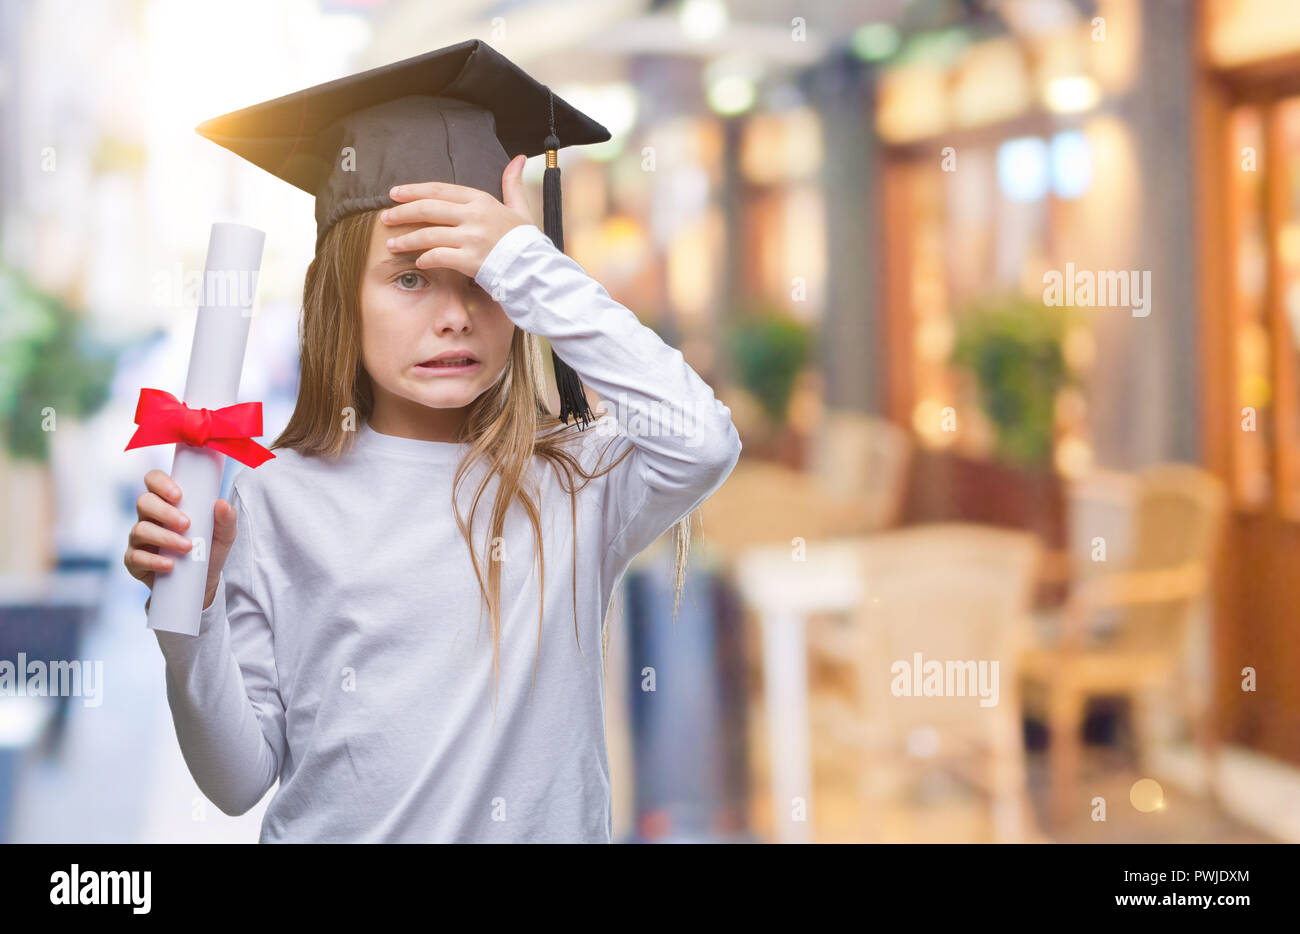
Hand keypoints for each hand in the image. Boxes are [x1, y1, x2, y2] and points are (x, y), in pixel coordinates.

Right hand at [125, 469, 237, 610]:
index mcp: (167, 502)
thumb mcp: (224, 535)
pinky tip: (170, 565)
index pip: (154, 481)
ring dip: (164, 538)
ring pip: (140, 530)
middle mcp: (149, 517)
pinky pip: (135, 557)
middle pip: (144, 502)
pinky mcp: (135, 561)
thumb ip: (226, 519)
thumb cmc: (209, 549)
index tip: (179, 495)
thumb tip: (222, 504)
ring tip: (187, 547)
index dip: (161, 483)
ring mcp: (139, 539)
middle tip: (187, 524)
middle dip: (165, 512)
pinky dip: (153, 561)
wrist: (203, 582)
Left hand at [381, 153, 533, 279]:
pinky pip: (439, 256)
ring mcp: (471, 238)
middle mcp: (474, 216)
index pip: (440, 190)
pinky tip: (418, 261)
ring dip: (406, 239)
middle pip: (428, 208)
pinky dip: (425, 258)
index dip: (414, 190)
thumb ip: (512, 183)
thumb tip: (518, 159)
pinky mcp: (469, 260)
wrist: (535, 268)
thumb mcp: (519, 207)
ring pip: (428, 234)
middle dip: (402, 212)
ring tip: (392, 244)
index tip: (395, 194)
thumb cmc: (525, 241)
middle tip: (386, 217)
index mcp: (481, 200)